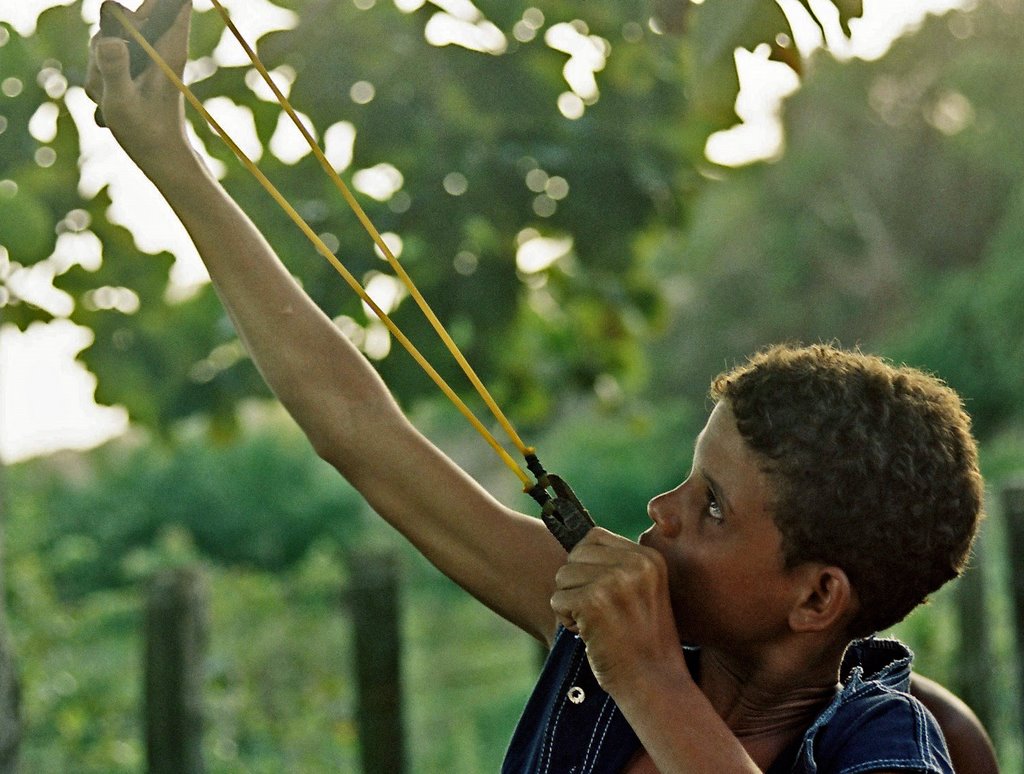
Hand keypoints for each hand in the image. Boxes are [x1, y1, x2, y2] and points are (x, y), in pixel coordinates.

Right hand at [85, 0, 192, 164]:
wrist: (159, 156)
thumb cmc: (148, 133)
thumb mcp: (124, 103)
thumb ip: (115, 70)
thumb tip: (110, 40)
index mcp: (168, 48)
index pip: (174, 3)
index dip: (156, 1)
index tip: (137, 20)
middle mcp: (157, 47)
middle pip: (121, 15)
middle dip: (105, 37)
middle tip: (109, 74)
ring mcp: (142, 56)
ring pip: (106, 38)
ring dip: (99, 66)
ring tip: (111, 96)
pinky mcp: (131, 66)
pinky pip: (102, 57)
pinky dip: (99, 78)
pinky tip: (109, 101)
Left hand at [550, 528, 685, 695]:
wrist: (656, 683)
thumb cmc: (644, 642)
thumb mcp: (645, 591)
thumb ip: (618, 566)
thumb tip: (575, 546)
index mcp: (649, 557)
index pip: (594, 536)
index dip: (587, 565)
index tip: (602, 593)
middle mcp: (634, 563)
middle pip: (575, 555)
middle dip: (577, 584)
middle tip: (600, 613)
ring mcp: (614, 581)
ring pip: (562, 576)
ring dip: (570, 603)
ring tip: (597, 624)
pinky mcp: (593, 601)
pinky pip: (557, 600)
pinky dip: (566, 620)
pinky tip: (590, 635)